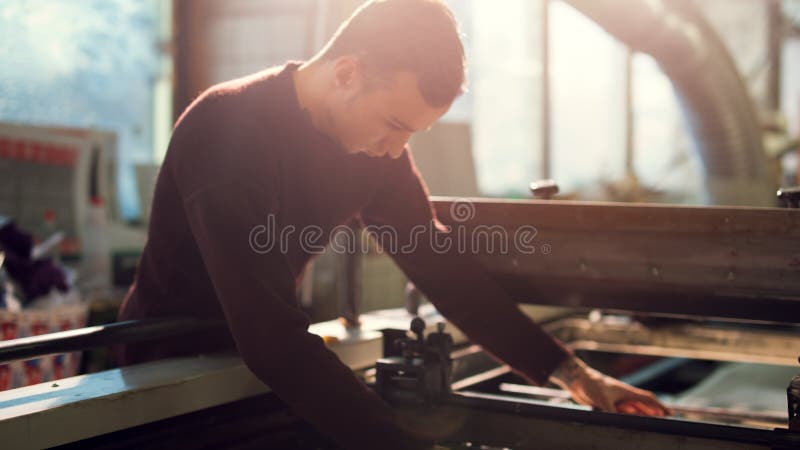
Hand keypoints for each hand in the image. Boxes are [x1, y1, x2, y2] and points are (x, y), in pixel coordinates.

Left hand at [549, 356, 671, 415]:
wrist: (577, 380)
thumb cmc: (592, 385)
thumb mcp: (603, 400)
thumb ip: (613, 413)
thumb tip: (620, 423)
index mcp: (627, 392)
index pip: (648, 400)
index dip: (660, 407)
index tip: (670, 413)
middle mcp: (624, 397)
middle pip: (643, 407)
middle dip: (654, 414)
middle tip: (665, 422)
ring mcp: (616, 401)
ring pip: (633, 412)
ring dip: (641, 418)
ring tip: (652, 425)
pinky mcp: (608, 406)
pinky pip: (621, 415)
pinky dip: (627, 419)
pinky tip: (631, 424)